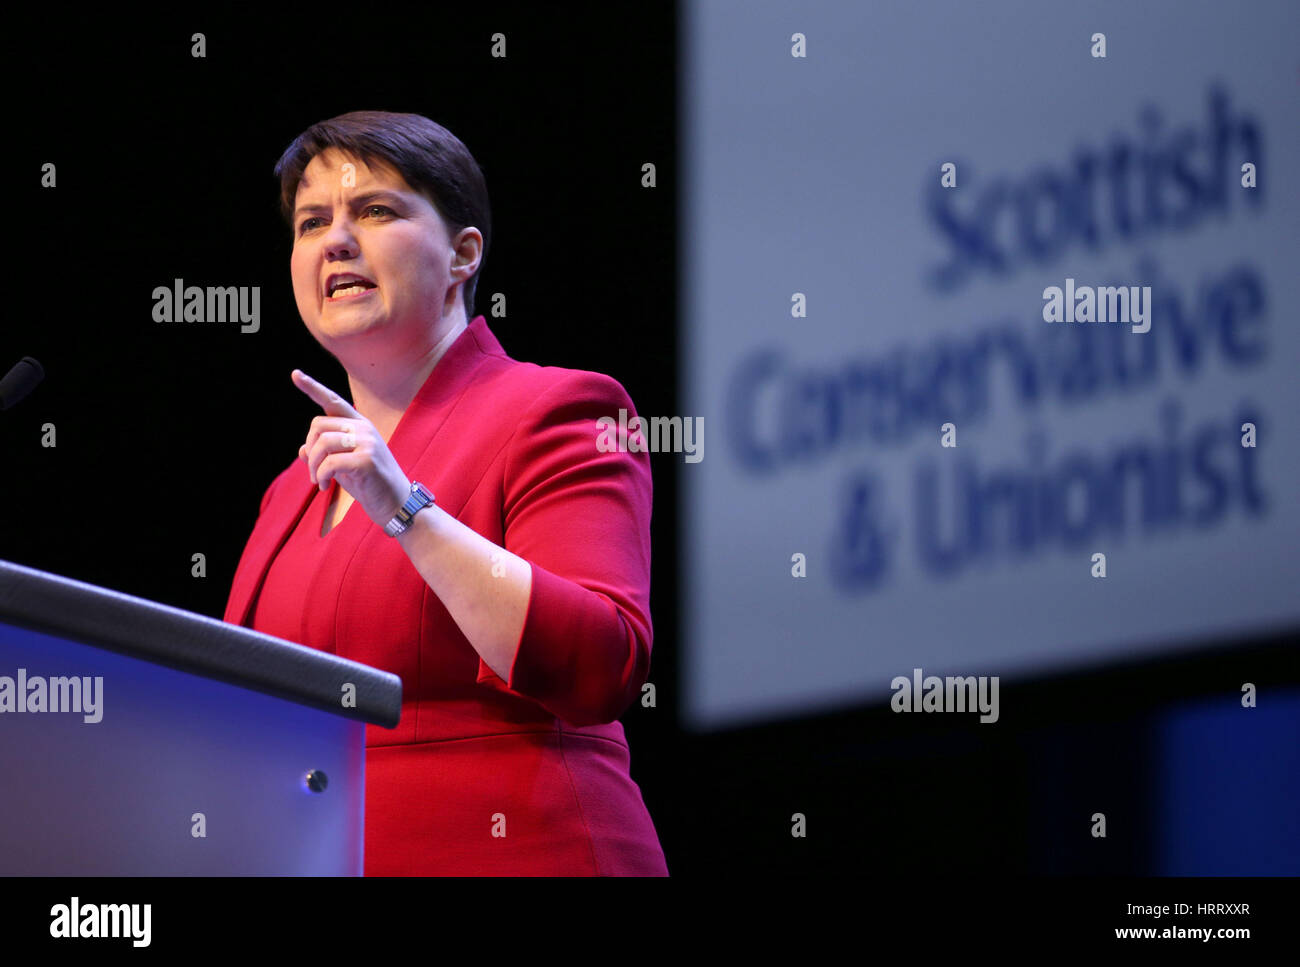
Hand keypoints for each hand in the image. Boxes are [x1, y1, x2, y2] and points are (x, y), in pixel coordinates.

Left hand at [292, 369, 410, 526]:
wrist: (397, 504)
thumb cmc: (370, 485)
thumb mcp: (343, 467)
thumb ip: (325, 455)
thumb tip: (302, 450)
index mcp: (360, 425)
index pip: (333, 401)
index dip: (312, 388)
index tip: (295, 374)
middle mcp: (364, 428)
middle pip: (318, 425)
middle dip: (310, 449)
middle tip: (314, 471)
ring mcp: (368, 442)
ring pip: (321, 443)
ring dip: (314, 466)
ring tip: (319, 481)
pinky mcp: (367, 460)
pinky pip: (330, 463)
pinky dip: (321, 476)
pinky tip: (325, 487)